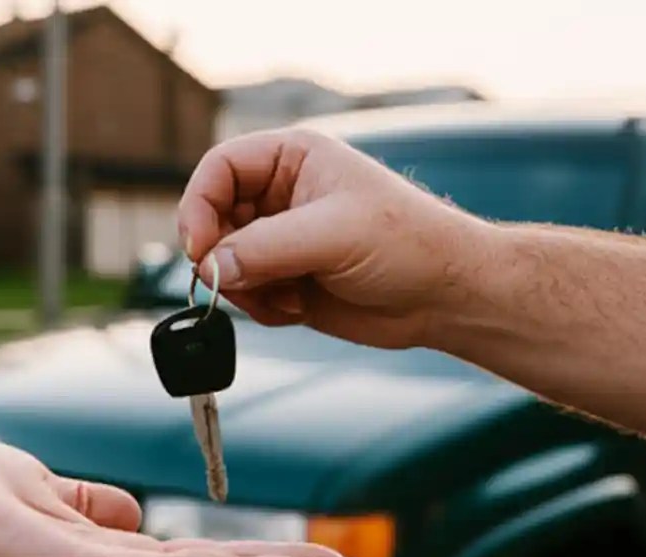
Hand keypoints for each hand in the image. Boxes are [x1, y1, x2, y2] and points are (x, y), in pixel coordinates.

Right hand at [178, 128, 497, 348]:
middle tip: (239, 281)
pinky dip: (260, 308)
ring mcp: (281, 241)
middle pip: (212, 219)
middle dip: (221, 256)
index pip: (219, 169)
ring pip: (223, 263)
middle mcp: (280, 196)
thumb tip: (209, 268)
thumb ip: (264, 249)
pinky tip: (299, 308)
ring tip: (288, 295)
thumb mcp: (333, 234)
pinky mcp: (287, 281)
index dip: (198, 204)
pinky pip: (244, 295)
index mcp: (292, 159)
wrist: (447, 296)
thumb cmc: (409, 243)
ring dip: (243, 287)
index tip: (199, 247)